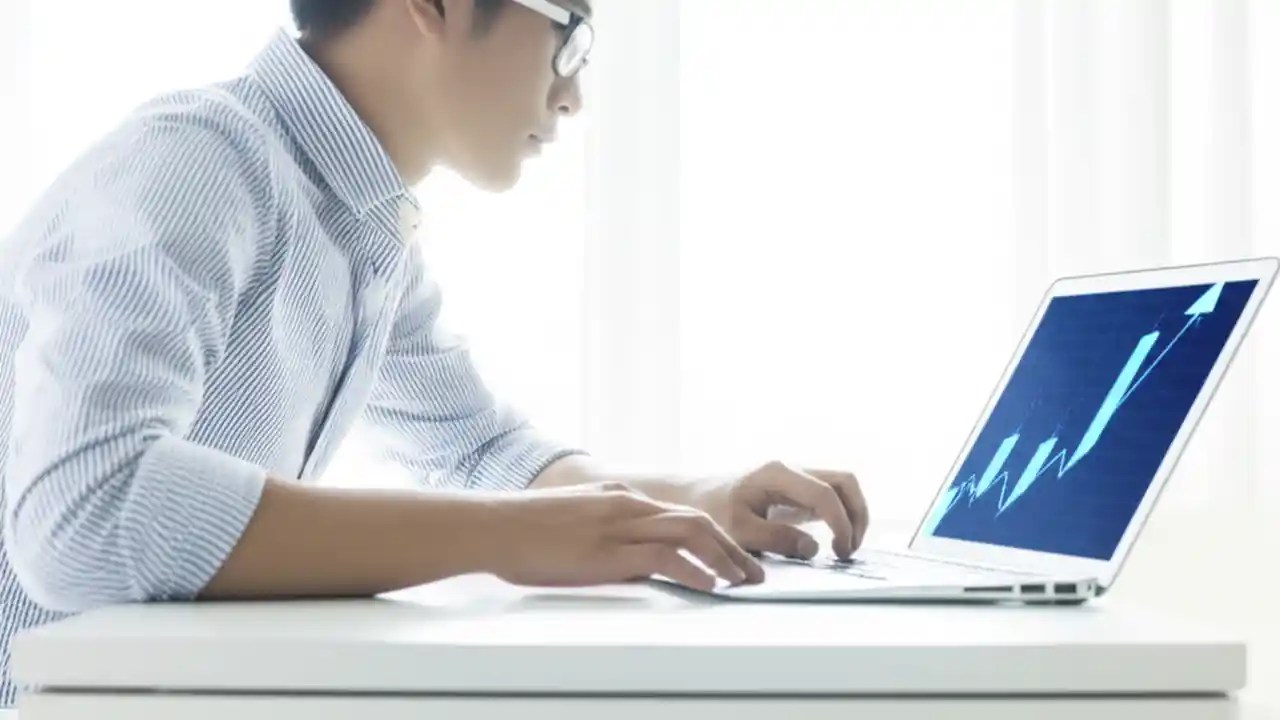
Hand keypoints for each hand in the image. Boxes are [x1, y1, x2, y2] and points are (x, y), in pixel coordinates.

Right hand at [488, 483, 764, 592]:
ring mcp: (619, 526)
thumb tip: (618, 551)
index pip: (678, 511)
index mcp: (618, 496)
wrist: (492, 525)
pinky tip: (710, 586)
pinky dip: (694, 570)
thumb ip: (600, 527)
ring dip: (724, 557)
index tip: (731, 556)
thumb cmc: (521, 529)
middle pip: (696, 518)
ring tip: (744, 581)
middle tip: (753, 572)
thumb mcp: (570, 518)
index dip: (712, 534)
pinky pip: (664, 558)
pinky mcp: (608, 550)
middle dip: (731, 546)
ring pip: (690, 532)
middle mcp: (626, 504)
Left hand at [686, 462, 869, 559]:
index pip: (825, 493)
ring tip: (846, 548)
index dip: (840, 523)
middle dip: (857, 515)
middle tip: (849, 550)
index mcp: (778, 473)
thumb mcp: (737, 529)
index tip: (840, 552)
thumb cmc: (713, 511)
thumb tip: (812, 548)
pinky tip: (836, 542)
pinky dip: (842, 516)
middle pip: (845, 481)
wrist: (695, 498)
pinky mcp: (798, 490)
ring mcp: (797, 477)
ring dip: (853, 514)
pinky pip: (832, 496)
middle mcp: (793, 469)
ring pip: (843, 486)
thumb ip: (774, 538)